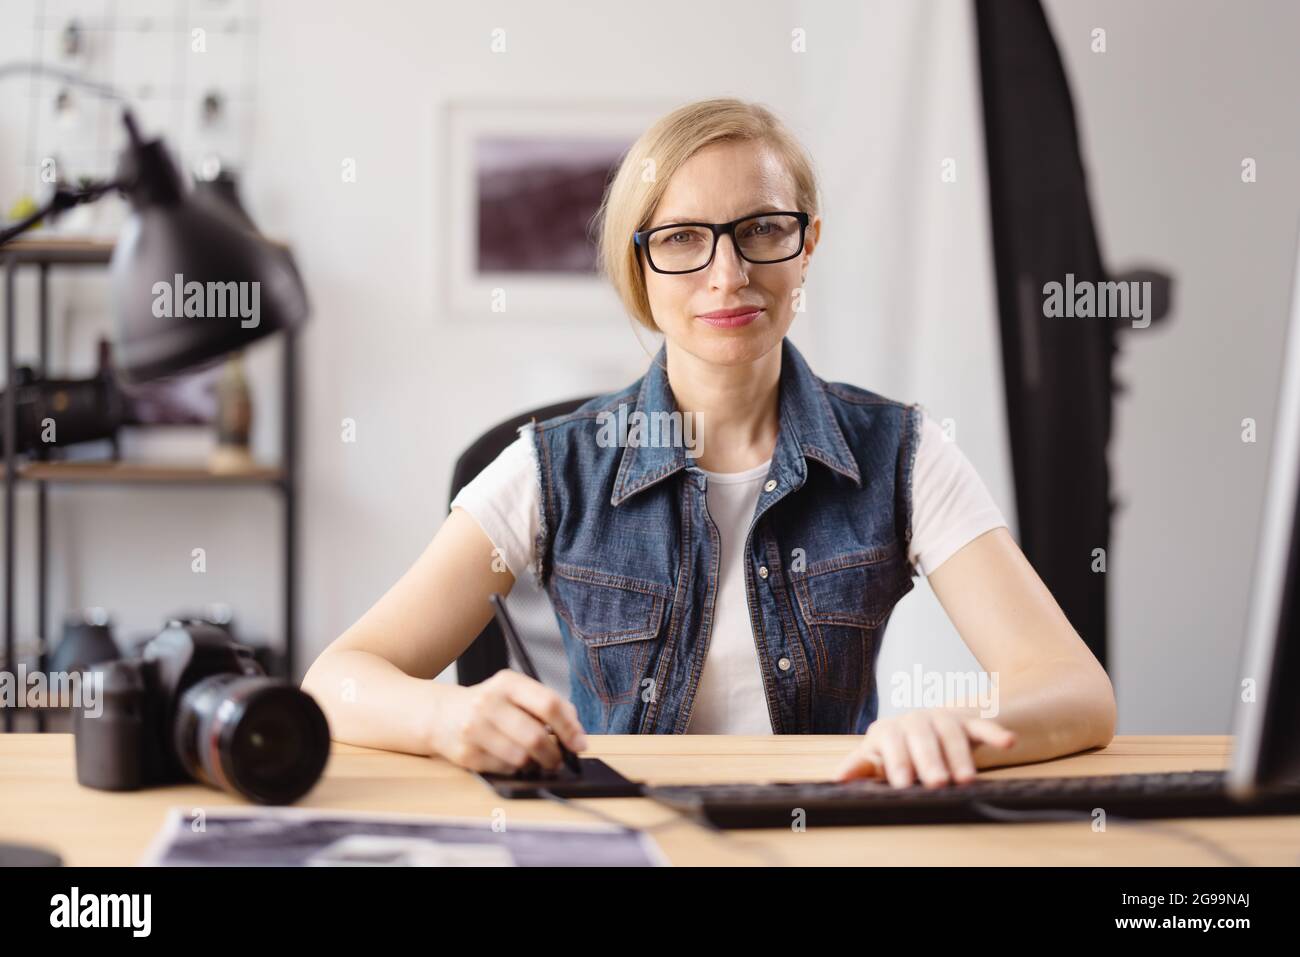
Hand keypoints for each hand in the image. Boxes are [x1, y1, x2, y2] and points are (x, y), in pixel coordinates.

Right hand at [428, 671, 587, 774]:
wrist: (441, 714)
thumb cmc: (490, 704)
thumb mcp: (516, 692)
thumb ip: (547, 705)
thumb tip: (576, 733)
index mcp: (508, 683)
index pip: (548, 704)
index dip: (569, 728)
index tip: (579, 744)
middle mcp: (489, 703)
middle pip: (535, 737)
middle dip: (554, 754)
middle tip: (559, 759)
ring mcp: (475, 729)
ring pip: (521, 758)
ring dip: (536, 764)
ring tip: (537, 760)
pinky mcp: (467, 754)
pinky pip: (505, 769)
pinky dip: (516, 769)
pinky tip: (513, 760)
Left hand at [834, 709, 1015, 786]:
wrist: (923, 729)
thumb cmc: (896, 753)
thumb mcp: (878, 759)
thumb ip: (863, 767)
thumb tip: (839, 778)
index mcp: (888, 730)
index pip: (891, 743)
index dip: (897, 763)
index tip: (903, 784)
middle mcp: (914, 720)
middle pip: (921, 737)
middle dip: (929, 761)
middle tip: (936, 784)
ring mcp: (941, 718)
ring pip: (951, 733)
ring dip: (960, 756)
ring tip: (966, 780)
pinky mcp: (967, 721)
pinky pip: (982, 725)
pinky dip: (995, 732)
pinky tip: (1009, 742)